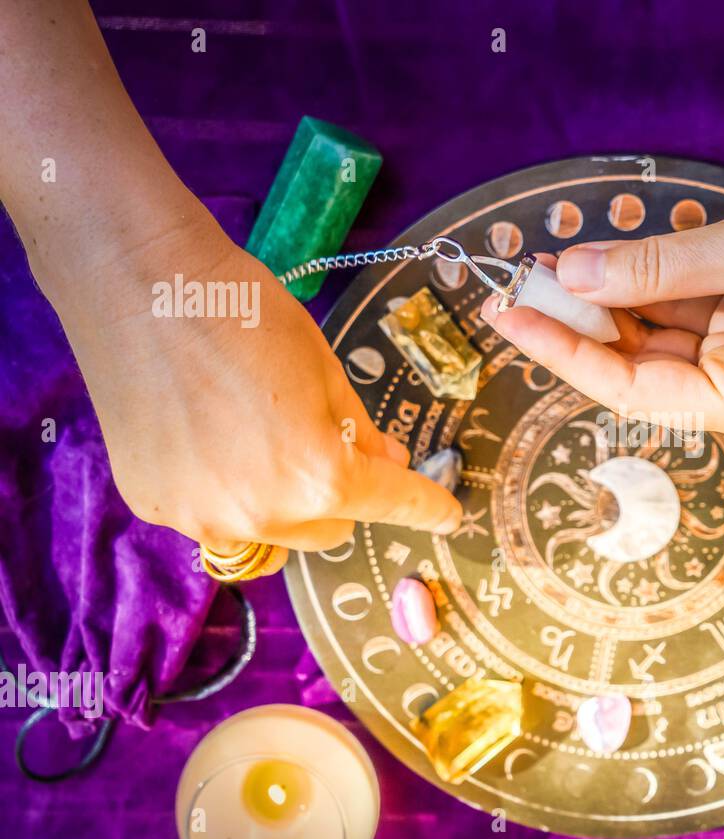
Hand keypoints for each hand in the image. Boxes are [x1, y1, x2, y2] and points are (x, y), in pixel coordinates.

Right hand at [43, 211, 460, 559]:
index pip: (393, 505)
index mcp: (319, 477)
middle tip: (332, 447)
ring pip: (270, 536)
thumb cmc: (246, 314)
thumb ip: (361, 431)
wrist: (143, 284)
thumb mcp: (326, 370)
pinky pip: (214, 519)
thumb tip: (387, 462)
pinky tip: (211, 439)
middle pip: (330, 530)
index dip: (427, 507)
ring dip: (284, 506)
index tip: (446, 516)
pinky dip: (227, 494)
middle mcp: (261, 514)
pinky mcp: (154, 505)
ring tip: (262, 442)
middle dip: (344, 497)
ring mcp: (201, 517)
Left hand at [481, 170, 723, 441]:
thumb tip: (576, 275)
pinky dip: (649, 290)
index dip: (566, 353)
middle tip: (523, 282)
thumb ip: (654, 267)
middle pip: (642, 368)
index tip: (514, 317)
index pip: (633, 391)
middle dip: (583, 324)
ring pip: (661, 340)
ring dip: (611, 305)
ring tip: (552, 267)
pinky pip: (690, 315)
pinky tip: (606, 265)